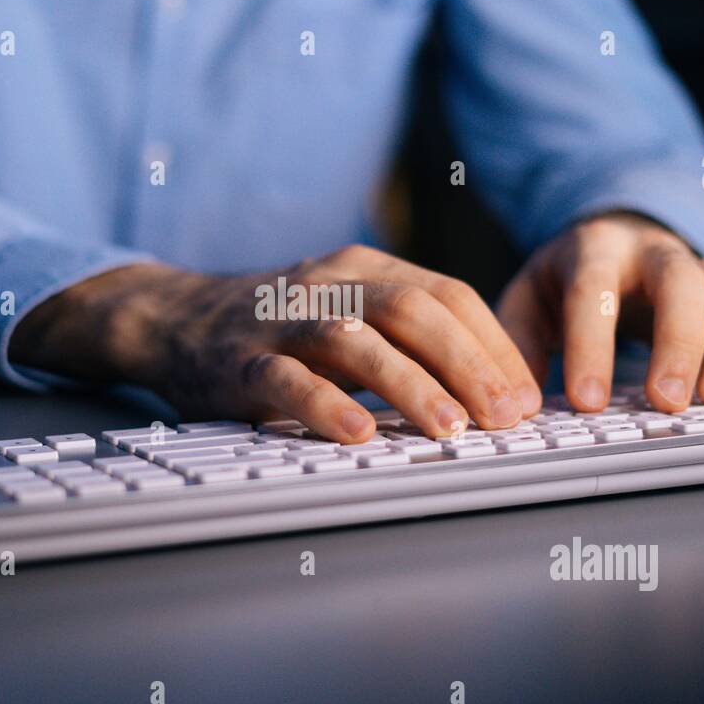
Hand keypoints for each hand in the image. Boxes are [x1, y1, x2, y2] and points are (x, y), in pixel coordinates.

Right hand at [9, 245, 539, 442]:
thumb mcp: (349, 313)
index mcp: (365, 268)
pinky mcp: (239, 361)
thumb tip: (494, 392)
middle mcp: (329, 284)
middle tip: (505, 417)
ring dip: (410, 385)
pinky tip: (359, 434)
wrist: (176, 321)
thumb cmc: (282, 330)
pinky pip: (286, 381)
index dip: (494, 345)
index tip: (527, 396)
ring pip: (355, 342)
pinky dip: (325, 406)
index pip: (447, 295)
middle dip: (469, 364)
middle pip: (413, 311)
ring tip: (451, 429)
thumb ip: (408, 338)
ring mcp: (281, 321)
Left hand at [495, 212, 703, 412]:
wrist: (614, 240)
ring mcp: (702, 266)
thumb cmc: (567, 282)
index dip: (591, 346)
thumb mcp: (529, 300)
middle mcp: (655, 251)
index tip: (588, 402)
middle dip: (677, 343)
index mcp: (595, 249)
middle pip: (678, 282)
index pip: (592, 290)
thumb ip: (520, 343)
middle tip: (668, 402)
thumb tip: (520, 402)